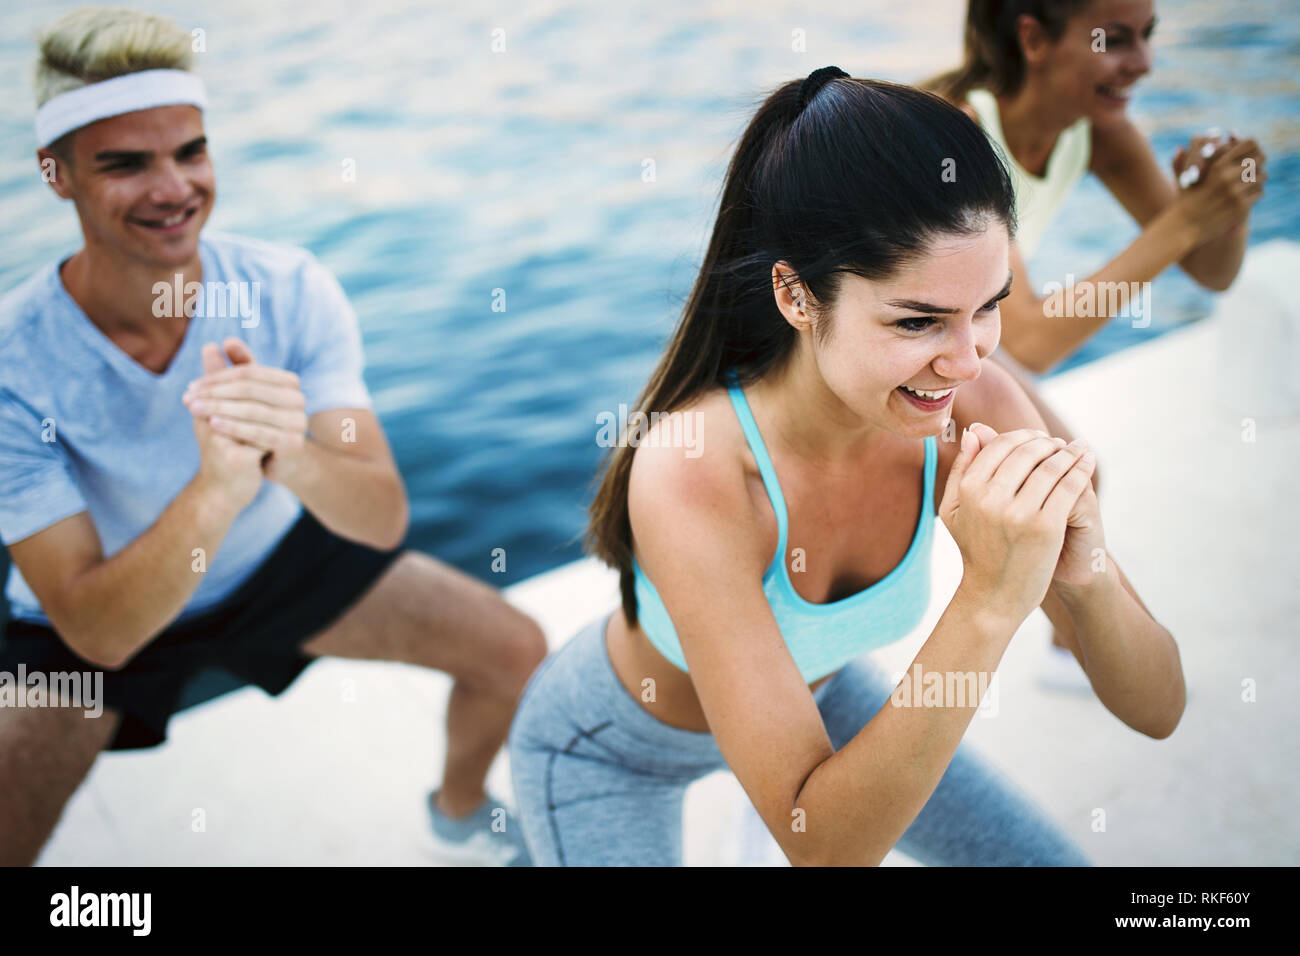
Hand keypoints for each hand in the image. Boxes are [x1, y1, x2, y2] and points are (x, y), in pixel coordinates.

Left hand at [183, 337, 307, 483]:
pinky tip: (212, 424)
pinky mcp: (293, 443)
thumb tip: (221, 342)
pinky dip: (233, 426)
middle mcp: (298, 398)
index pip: (248, 372)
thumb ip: (234, 370)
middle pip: (250, 389)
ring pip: (253, 410)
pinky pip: (259, 432)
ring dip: (219, 408)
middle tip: (188, 398)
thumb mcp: (241, 396)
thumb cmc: (252, 425)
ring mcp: (298, 421)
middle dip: (215, 393)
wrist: (271, 462)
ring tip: (195, 410)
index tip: (191, 386)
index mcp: (288, 382)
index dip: (218, 377)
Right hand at [965, 423, 1106, 591]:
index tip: (1036, 436)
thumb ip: (962, 469)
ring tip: (1077, 449)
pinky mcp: (1045, 528)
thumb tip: (974, 432)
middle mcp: (990, 498)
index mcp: (968, 490)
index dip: (1022, 435)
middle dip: (1046, 441)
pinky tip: (1088, 462)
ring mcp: (1019, 513)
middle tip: (1058, 442)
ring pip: (1050, 467)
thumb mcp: (955, 509)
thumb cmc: (976, 548)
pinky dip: (1081, 470)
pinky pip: (1068, 487)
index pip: (999, 445)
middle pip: (1026, 452)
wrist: (994, 595)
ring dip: (1068, 452)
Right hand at [1172, 130, 1266, 243]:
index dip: (1254, 147)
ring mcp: (1235, 192)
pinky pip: (1259, 192)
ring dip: (1258, 180)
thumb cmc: (1185, 200)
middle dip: (1258, 164)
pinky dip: (1255, 194)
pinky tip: (1246, 197)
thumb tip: (1185, 146)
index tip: (1250, 155)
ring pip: (1262, 177)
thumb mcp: (1185, 178)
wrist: (1183, 227)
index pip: (1250, 144)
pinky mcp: (1241, 206)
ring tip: (1249, 184)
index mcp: (1217, 165)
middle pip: (1259, 160)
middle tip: (1253, 171)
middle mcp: (1228, 177)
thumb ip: (1192, 159)